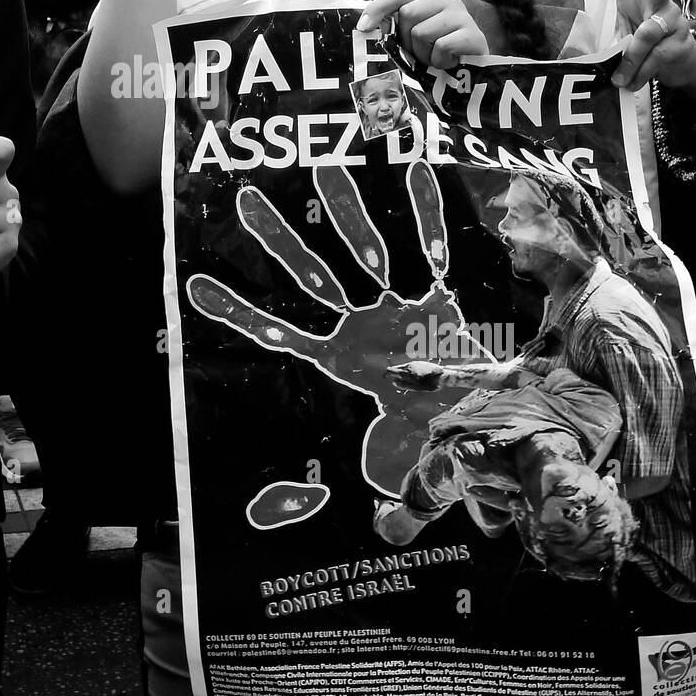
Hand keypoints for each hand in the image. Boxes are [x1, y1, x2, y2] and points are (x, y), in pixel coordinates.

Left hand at [186, 162, 491, 491]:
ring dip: (346, 209)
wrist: (499, 416)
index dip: (240, 311)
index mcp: (345, 361)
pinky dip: (423, 209)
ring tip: (325, 164)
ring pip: (364, 247)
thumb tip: (386, 531)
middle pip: (312, 273)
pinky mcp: (439, 290)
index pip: (281, 331)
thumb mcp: (420, 470)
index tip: (195, 284)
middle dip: (279, 239)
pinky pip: (430, 243)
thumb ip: (403, 498)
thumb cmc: (450, 439)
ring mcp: (397, 301)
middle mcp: (363, 323)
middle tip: (246, 196)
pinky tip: (413, 167)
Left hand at [357, 0, 488, 69]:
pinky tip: (449, 63)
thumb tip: (366, 28)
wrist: (475, 74)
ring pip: (422, 32)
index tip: (362, 27)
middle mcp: (447, 2)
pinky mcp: (473, 34)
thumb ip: (399, 29)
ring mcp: (462, 16)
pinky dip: (439, 61)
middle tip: (421, 52)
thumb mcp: (416, 40)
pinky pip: (442, 46)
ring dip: (424, 54)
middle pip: (409, 14)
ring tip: (436, 59)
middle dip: (408, 40)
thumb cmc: (439, 56)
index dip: (378, 8)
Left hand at [611, 0, 695, 103]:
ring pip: (646, 35)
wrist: (677, 67)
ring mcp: (672, 20)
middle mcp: (658, 1)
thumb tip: (585, 59)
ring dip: (630, 61)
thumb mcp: (620, 38)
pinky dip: (639, 74)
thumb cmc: (642, 46)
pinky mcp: (679, 42)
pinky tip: (633, 83)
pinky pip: (654, 59)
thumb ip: (607, 41)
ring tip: (620, 80)